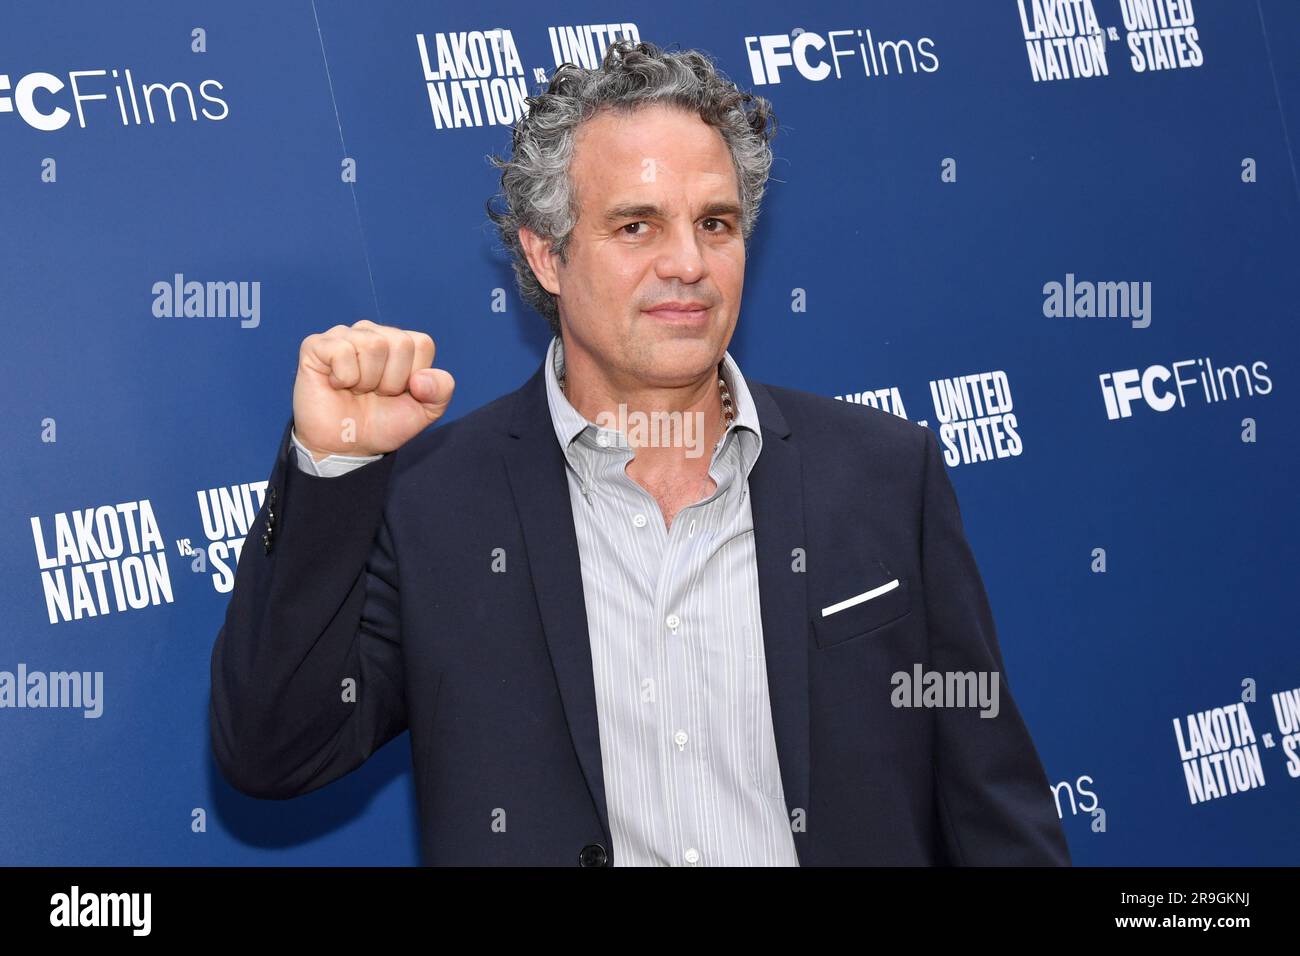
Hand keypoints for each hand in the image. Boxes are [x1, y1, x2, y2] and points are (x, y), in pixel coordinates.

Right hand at [292, 319, 454, 459]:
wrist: (348, 447)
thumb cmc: (383, 423)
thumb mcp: (425, 411)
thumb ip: (441, 390)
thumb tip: (421, 377)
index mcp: (399, 342)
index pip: (422, 344)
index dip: (413, 376)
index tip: (398, 392)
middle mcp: (372, 332)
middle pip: (399, 343)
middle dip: (392, 381)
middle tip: (375, 394)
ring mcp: (343, 336)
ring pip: (373, 345)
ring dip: (368, 380)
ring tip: (357, 390)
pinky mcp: (316, 345)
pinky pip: (342, 351)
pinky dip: (344, 378)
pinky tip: (337, 384)